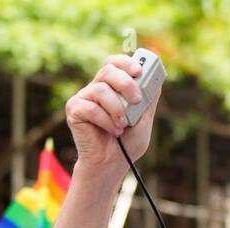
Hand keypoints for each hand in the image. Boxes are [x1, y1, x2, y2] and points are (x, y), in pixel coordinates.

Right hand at [64, 54, 160, 172]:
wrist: (110, 164)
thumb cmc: (126, 143)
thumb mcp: (145, 118)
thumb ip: (149, 98)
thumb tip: (155, 78)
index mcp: (112, 87)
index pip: (115, 63)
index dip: (126, 62)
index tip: (139, 71)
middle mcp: (96, 88)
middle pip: (108, 70)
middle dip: (126, 83)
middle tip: (136, 100)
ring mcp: (84, 98)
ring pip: (101, 89)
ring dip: (117, 108)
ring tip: (123, 125)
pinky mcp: (74, 110)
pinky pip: (91, 107)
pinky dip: (105, 120)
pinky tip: (112, 131)